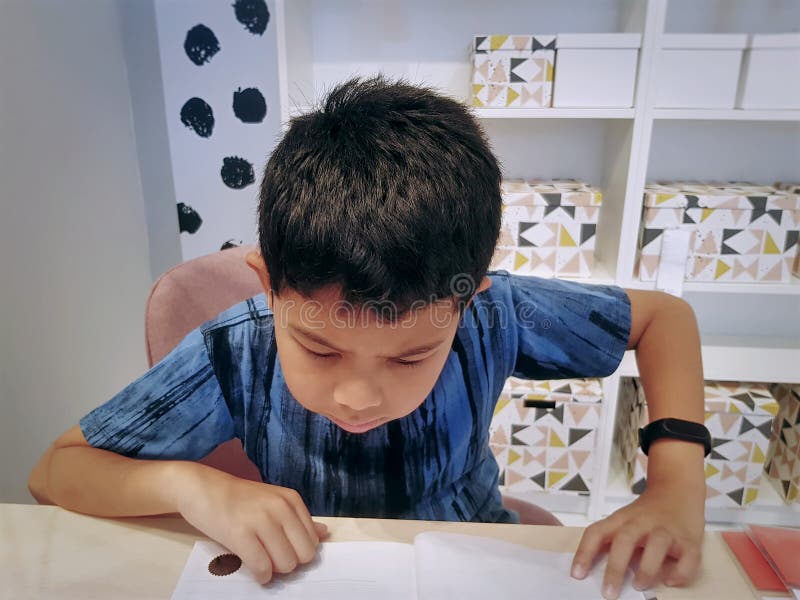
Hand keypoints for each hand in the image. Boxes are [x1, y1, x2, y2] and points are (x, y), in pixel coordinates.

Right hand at [174, 463, 327, 583]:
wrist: (202, 487)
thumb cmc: (238, 498)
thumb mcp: (273, 501)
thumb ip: (299, 519)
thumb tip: (324, 533)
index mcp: (291, 499)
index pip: (313, 541)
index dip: (298, 552)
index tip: (283, 551)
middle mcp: (280, 507)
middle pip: (304, 555)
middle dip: (290, 564)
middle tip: (272, 559)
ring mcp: (260, 519)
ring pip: (286, 564)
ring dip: (274, 570)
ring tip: (262, 561)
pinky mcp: (239, 533)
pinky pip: (262, 567)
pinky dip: (260, 575)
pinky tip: (254, 568)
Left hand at [571, 485, 703, 599]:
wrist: (677, 489)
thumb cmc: (647, 512)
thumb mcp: (623, 520)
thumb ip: (611, 541)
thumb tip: (593, 570)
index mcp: (621, 519)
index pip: (597, 532)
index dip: (584, 552)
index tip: (577, 574)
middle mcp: (642, 523)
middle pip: (625, 540)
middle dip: (615, 568)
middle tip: (608, 592)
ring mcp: (666, 530)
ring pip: (656, 545)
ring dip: (646, 568)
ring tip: (638, 585)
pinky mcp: (689, 540)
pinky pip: (688, 557)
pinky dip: (680, 571)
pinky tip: (670, 581)